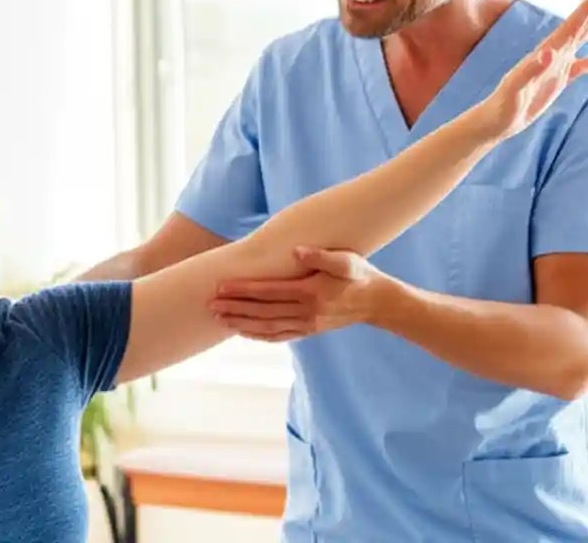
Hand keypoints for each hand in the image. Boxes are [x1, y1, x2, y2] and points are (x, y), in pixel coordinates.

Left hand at [208, 247, 389, 341]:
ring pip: (267, 327)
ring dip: (241, 323)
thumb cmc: (359, 275)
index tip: (222, 286)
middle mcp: (307, 312)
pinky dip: (258, 335)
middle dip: (235, 307)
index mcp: (312, 292)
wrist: (377, 302)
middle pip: (263, 311)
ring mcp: (307, 324)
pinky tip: (242, 331)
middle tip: (210, 304)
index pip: (270, 292)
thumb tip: (297, 251)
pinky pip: (278, 336)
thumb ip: (322, 256)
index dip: (245, 289)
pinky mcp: (309, 331)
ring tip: (219, 317)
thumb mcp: (346, 260)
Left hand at [479, 0, 587, 139]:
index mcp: (546, 50)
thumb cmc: (503, 105)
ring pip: (582, 38)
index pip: (574, 22)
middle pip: (580, 23)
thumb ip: (532, 69)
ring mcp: (556, 65)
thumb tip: (550, 53)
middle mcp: (553, 52)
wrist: (496, 121)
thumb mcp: (516, 88)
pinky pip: (582, 67)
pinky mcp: (558, 80)